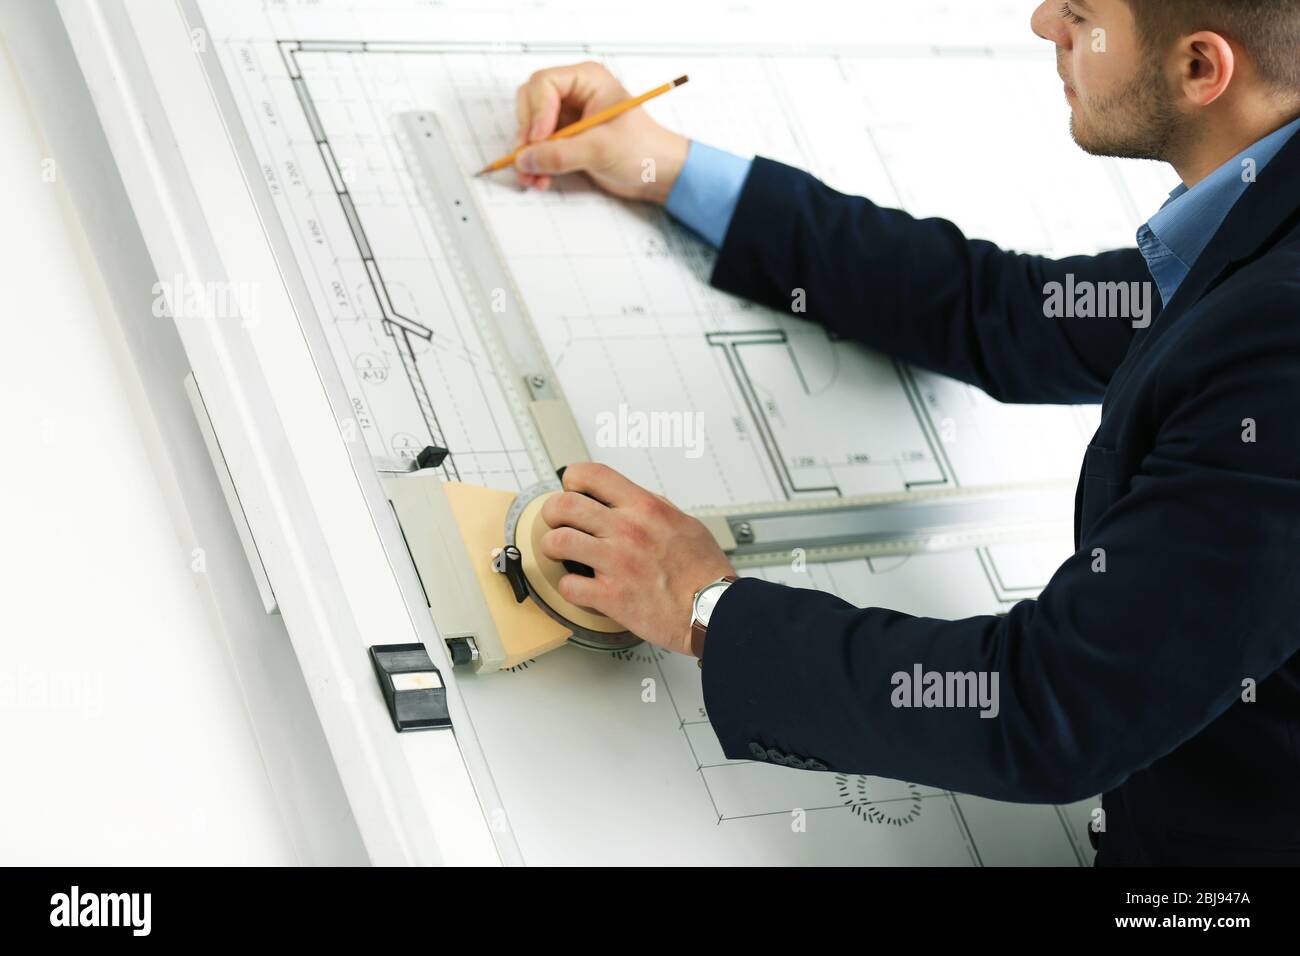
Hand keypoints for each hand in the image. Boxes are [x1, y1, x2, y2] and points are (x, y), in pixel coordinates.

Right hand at [513, 61, 688, 202]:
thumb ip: (561, 154)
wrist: (657, 174)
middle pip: (530, 103)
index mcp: (587, 80)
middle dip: (527, 134)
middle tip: (528, 159)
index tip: (539, 139)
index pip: (544, 84)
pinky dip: (536, 163)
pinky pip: (539, 147)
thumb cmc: (643, 150)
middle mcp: (574, 93)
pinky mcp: (567, 138)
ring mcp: (569, 116)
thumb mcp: (601, 149)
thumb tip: (524, 159)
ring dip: (528, 154)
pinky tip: (540, 179)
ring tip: (531, 177)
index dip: (536, 111)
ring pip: (531, 128)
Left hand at [540, 462, 736, 654]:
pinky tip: (580, 586)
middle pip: (564, 504)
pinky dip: (568, 587)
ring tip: (560, 554)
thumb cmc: (704, 571)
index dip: (573, 479)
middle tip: (557, 523)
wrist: (714, 610)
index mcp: (645, 507)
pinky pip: (568, 586)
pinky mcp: (610, 596)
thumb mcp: (683, 522)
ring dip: (552, 548)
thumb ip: (652, 508)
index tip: (572, 490)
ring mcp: (616, 563)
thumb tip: (629, 499)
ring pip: (557, 541)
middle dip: (552, 513)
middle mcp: (627, 530)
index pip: (591, 473)